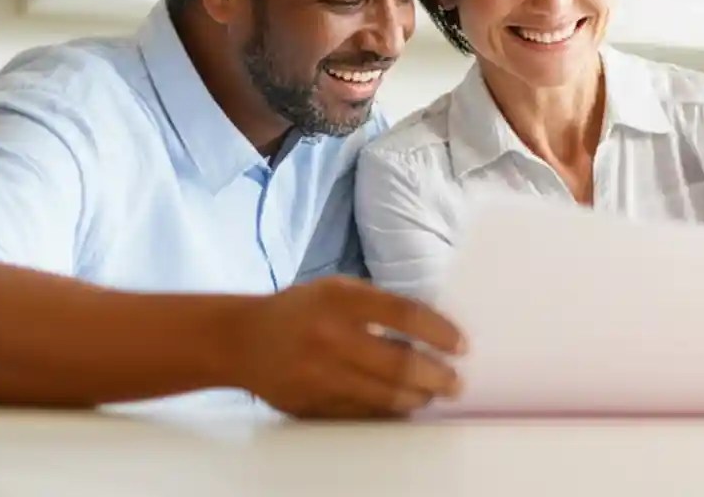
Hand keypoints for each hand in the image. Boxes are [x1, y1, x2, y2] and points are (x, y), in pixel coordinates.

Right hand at [239, 276, 466, 418]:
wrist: (243, 340)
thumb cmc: (300, 310)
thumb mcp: (337, 290)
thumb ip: (379, 303)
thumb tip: (430, 328)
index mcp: (340, 301)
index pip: (405, 315)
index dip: (440, 332)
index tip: (460, 345)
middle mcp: (331, 337)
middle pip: (401, 364)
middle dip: (438, 376)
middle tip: (455, 381)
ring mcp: (322, 375)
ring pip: (386, 396)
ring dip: (419, 397)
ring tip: (433, 393)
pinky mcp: (314, 404)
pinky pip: (364, 413)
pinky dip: (390, 410)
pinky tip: (404, 405)